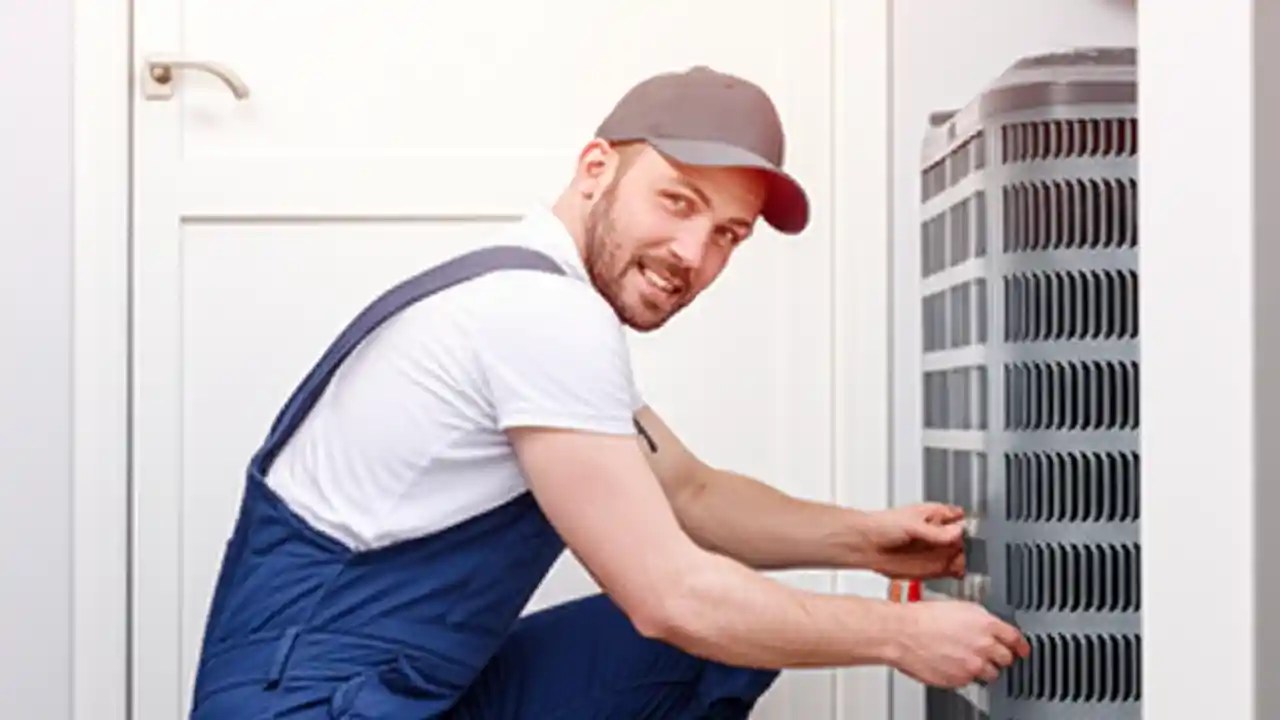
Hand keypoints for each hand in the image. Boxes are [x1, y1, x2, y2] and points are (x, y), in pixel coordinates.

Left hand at [852, 503, 966, 579]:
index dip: (971, 524)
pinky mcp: (931, 568)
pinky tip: (957, 572)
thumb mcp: (912, 524)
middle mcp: (938, 534)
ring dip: (965, 561)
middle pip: (965, 540)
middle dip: (971, 546)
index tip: (978, 531)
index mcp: (936, 515)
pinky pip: (950, 572)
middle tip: (971, 552)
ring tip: (964, 562)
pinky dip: (956, 573)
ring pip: (960, 557)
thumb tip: (958, 532)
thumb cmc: (882, 525)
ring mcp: (935, 551)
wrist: (865, 544)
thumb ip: (936, 532)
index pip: (961, 518)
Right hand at [891, 599, 1029, 687]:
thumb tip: (990, 627)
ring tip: (965, 658)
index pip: (1016, 639)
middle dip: (1000, 656)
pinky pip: (970, 681)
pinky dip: (964, 674)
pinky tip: (952, 662)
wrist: (903, 633)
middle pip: (1007, 658)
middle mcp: (983, 646)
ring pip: (991, 673)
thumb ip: (981, 620)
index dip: (1021, 645)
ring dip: (983, 668)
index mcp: (986, 624)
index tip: (1022, 649)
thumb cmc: (923, 618)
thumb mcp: (959, 607)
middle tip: (988, 652)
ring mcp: (973, 665)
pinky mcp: (960, 679)